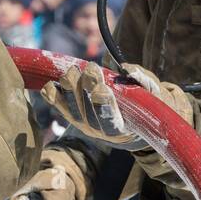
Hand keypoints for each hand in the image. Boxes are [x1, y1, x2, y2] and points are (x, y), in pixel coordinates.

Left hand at [41, 62, 192, 146]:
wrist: (135, 117)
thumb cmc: (146, 101)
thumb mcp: (152, 91)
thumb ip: (142, 80)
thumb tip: (126, 67)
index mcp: (123, 129)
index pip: (111, 121)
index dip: (105, 105)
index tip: (102, 87)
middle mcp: (100, 131)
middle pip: (87, 115)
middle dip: (85, 92)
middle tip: (87, 70)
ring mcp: (84, 125)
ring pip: (72, 113)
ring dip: (68, 92)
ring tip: (69, 72)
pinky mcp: (73, 117)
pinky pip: (60, 109)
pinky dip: (53, 97)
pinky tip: (49, 85)